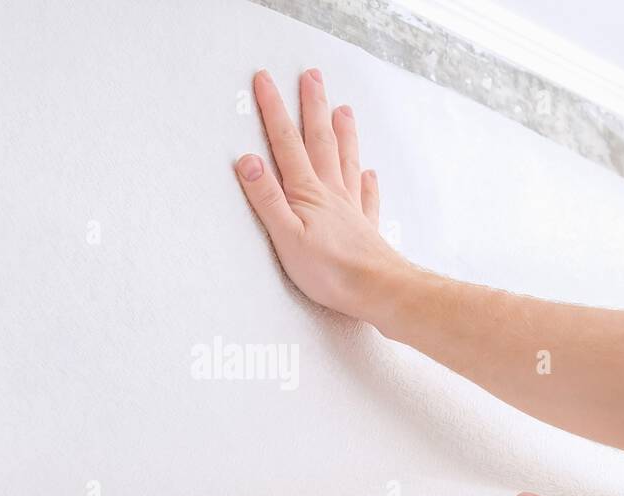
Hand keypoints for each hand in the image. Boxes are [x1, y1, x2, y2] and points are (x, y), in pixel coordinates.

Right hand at [235, 68, 408, 321]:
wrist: (377, 290)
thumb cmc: (329, 271)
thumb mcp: (285, 236)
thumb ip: (266, 198)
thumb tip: (247, 160)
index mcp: (307, 193)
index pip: (285, 143)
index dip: (274, 110)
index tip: (265, 80)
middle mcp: (331, 193)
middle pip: (320, 140)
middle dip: (313, 106)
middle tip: (312, 76)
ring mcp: (350, 208)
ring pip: (346, 160)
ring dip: (343, 133)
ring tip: (343, 109)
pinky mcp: (365, 228)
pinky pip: (367, 197)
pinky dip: (367, 182)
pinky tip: (369, 173)